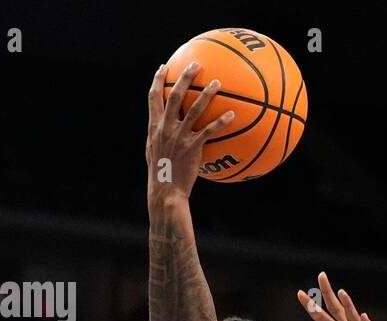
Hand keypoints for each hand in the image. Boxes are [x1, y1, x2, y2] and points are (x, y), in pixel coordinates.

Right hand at [146, 61, 235, 206]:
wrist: (165, 190)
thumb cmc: (161, 173)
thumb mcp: (154, 150)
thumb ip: (160, 135)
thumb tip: (166, 127)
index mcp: (154, 126)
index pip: (153, 97)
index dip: (157, 80)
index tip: (164, 67)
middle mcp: (165, 127)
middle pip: (174, 95)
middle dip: (185, 77)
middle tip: (196, 64)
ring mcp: (179, 136)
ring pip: (194, 109)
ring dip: (206, 93)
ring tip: (218, 82)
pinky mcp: (193, 147)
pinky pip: (209, 130)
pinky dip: (221, 121)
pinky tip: (232, 114)